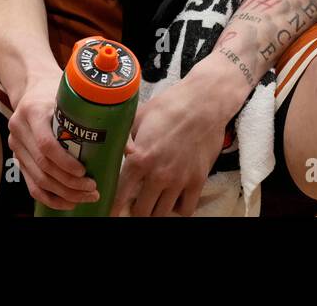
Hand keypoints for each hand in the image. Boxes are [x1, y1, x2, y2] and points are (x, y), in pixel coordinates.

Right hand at [6, 67, 98, 210]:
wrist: (33, 86)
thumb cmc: (59, 91)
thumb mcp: (75, 97)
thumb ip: (103, 118)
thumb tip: (130, 149)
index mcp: (34, 111)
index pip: (45, 143)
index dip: (64, 162)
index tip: (84, 171)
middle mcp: (20, 129)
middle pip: (43, 165)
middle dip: (69, 183)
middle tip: (92, 188)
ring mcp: (16, 145)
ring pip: (37, 179)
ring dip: (63, 192)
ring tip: (86, 196)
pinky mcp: (17, 157)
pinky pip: (31, 184)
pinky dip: (49, 197)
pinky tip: (68, 202)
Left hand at [111, 79, 229, 216]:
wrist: (204, 102)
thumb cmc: (170, 105)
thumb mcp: (138, 116)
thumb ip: (124, 139)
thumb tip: (116, 153)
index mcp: (140, 158)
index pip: (120, 195)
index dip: (114, 207)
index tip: (112, 211)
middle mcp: (158, 174)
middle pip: (141, 211)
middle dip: (135, 210)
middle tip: (135, 203)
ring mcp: (179, 180)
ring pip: (162, 213)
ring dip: (155, 210)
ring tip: (153, 201)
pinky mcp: (198, 181)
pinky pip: (186, 209)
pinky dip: (178, 209)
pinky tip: (174, 199)